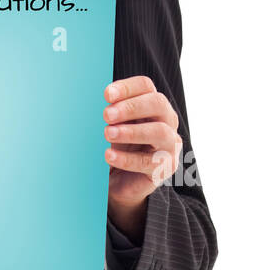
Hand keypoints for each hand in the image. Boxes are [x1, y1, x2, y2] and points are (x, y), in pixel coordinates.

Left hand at [103, 75, 181, 222]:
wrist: (119, 182)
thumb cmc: (117, 147)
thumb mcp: (112, 127)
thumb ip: (110, 114)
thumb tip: (99, 106)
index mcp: (152, 105)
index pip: (146, 86)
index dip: (127, 87)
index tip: (106, 94)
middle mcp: (167, 121)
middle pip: (157, 103)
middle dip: (131, 107)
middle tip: (106, 115)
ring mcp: (170, 145)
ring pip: (160, 132)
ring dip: (131, 131)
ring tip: (108, 134)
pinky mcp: (165, 168)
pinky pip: (150, 162)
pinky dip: (127, 158)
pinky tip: (109, 156)